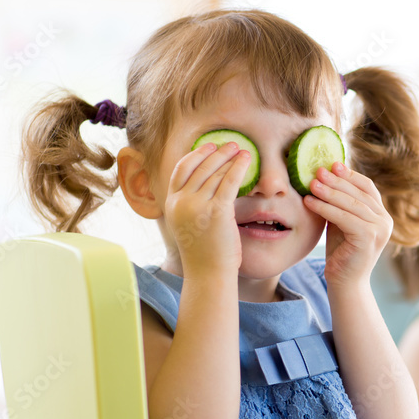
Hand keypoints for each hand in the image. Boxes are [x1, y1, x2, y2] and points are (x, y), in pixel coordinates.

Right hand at [163, 142, 251, 277]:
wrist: (208, 274)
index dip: (195, 155)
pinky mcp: (217, 211)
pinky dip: (238, 167)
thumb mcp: (187, 226)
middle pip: (199, 167)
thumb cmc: (203, 254)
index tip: (208, 147)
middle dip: (216, 152)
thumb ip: (189, 206)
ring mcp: (197, 206)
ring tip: (241, 150)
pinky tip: (247, 160)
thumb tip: (203, 188)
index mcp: (171, 204)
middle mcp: (181, 202)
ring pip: (215, 173)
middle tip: (229, 143)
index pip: (180, 170)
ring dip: (229, 157)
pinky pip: (229, 181)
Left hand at [303, 162, 392, 289]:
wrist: (345, 284)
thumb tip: (324, 177)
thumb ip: (339, 204)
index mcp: (381, 215)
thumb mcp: (341, 222)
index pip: (367, 187)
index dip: (350, 175)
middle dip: (336, 180)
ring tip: (310, 184)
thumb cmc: (341, 253)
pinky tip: (309, 202)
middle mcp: (385, 220)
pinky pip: (344, 217)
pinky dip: (325, 208)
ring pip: (351, 204)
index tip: (332, 164)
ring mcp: (379, 229)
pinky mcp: (369, 238)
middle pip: (359, 193)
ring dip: (328, 192)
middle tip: (317, 170)